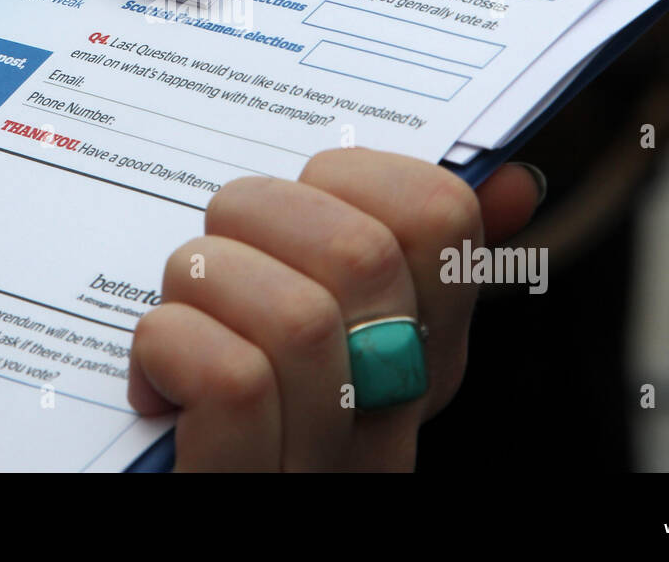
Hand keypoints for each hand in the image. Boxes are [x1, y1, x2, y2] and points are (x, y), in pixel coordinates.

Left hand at [127, 149, 543, 470]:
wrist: (202, 495)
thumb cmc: (250, 407)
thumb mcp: (337, 333)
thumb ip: (404, 257)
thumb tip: (512, 178)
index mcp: (422, 354)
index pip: (444, 215)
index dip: (357, 172)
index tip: (301, 198)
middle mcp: (392, 414)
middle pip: (362, 254)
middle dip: (259, 212)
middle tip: (221, 252)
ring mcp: (324, 463)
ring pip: (294, 316)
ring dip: (203, 285)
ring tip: (184, 320)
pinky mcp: (240, 487)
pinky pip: (229, 380)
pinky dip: (170, 348)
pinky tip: (156, 381)